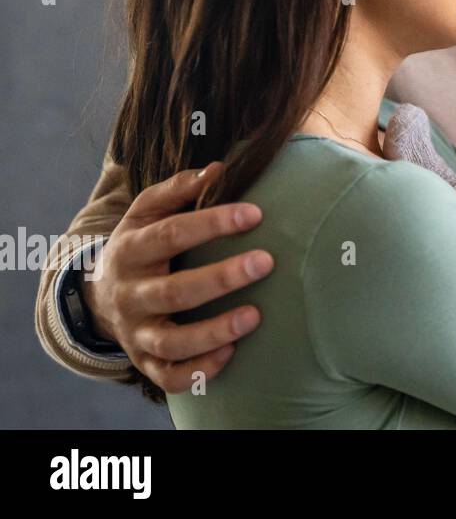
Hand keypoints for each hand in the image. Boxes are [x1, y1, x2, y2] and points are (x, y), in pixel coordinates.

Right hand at [82, 162, 273, 392]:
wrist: (101, 296)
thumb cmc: (142, 244)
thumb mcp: (147, 212)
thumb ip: (179, 189)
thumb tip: (219, 169)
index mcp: (130, 250)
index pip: (171, 234)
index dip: (211, 223)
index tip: (255, 213)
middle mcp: (130, 294)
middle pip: (174, 291)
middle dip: (221, 278)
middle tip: (266, 262)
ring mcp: (136, 332)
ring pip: (171, 341)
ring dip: (214, 331)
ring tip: (255, 316)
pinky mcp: (145, 361)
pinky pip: (169, 375)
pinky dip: (198, 369)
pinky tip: (231, 353)